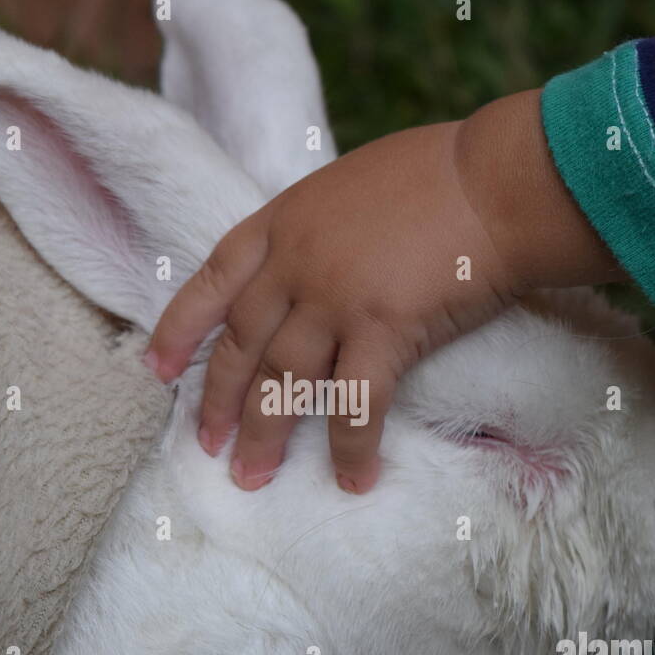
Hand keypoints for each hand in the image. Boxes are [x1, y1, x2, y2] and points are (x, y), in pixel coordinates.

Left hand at [145, 90, 618, 491]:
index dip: (181, 327)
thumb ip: (318, 230)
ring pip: (284, 380)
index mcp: (285, 220)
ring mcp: (336, 295)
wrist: (497, 179)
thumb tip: (312, 271)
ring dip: (266, 435)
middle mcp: (297, 261)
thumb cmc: (442, 174)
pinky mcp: (384, 327)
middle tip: (207, 448)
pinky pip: (356, 402)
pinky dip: (351, 446)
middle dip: (218, 401)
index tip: (157, 369)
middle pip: (242, 343)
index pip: (213, 279)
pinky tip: (352, 479)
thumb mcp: (352, 185)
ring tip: (252, 478)